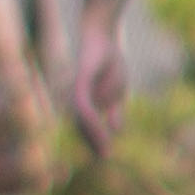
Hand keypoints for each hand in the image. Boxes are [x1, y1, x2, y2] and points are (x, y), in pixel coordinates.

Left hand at [65, 14, 131, 148]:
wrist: (103, 34)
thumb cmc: (109, 61)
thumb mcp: (116, 90)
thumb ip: (114, 111)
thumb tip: (118, 131)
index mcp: (84, 102)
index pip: (86, 128)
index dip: (93, 144)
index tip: (102, 159)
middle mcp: (77, 99)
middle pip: (83, 129)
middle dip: (92, 146)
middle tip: (103, 160)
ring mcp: (77, 91)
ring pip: (84, 121)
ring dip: (94, 138)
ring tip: (105, 154)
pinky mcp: (80, 83)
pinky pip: (85, 107)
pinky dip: (92, 121)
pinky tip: (102, 131)